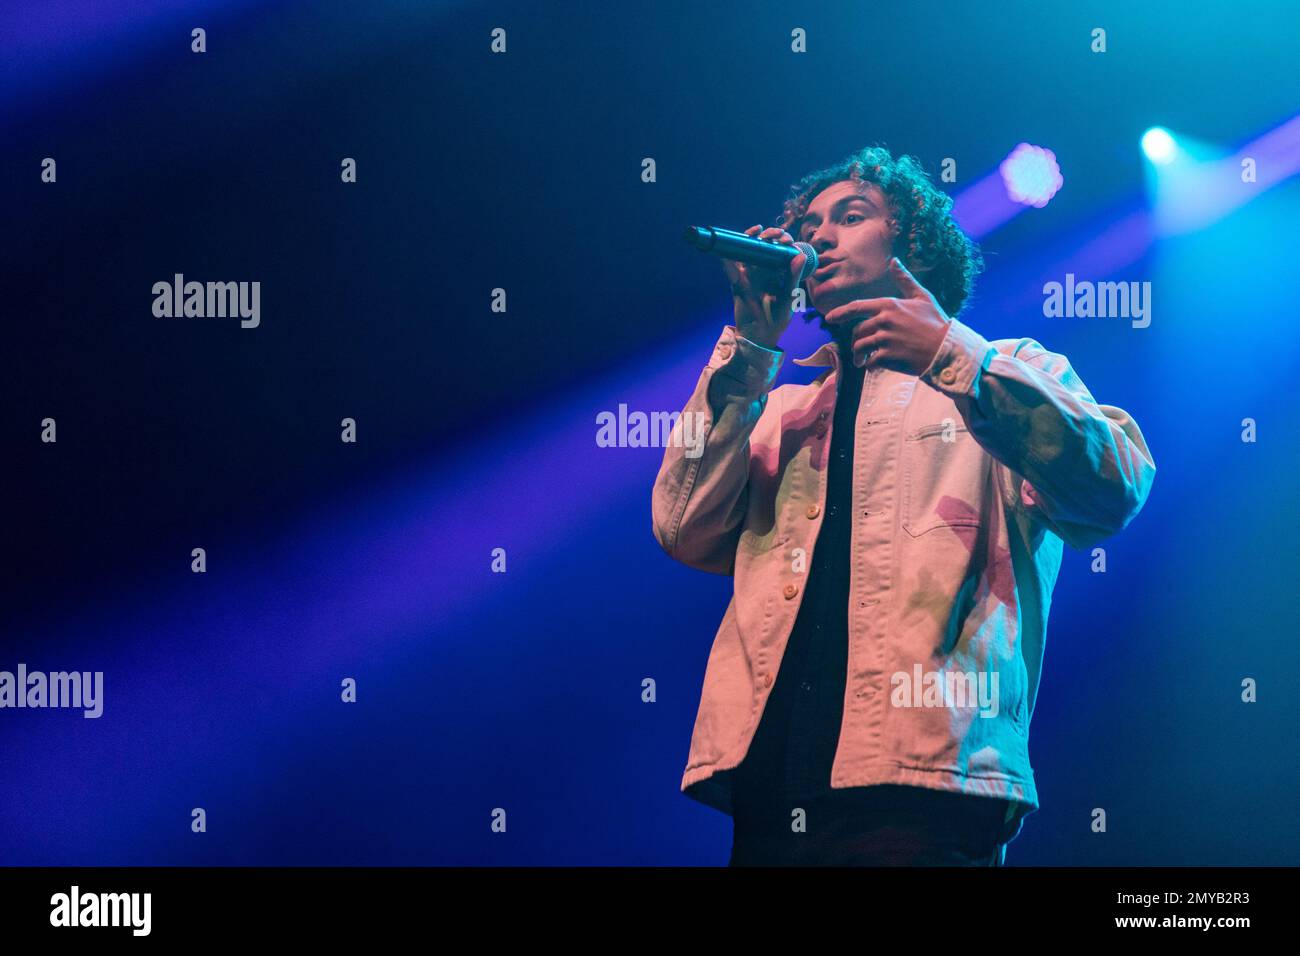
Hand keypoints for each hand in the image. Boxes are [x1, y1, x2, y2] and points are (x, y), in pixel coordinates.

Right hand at [721, 224, 806, 349]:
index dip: (783, 240)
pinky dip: (728, 260)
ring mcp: (750, 275)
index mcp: (780, 273)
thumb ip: (793, 277)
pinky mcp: (738, 283)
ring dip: (751, 238)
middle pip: (766, 246)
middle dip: (769, 234)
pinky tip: (729, 251)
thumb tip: (800, 255)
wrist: (760, 336)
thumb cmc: (778, 319)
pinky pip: (732, 269)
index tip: (785, 239)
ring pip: (749, 251)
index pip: (782, 250)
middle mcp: (766, 271)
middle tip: (772, 234)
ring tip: (756, 231)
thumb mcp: (789, 298)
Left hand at [822, 257, 950, 373]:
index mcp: (889, 305)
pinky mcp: (888, 357)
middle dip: (856, 341)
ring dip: (859, 356)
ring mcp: (885, 339)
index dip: (840, 313)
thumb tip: (893, 261)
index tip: (830, 318)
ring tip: (863, 361)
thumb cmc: (936, 323)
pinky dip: (869, 366)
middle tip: (859, 351)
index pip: (857, 307)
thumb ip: (904, 280)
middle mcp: (884, 320)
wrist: (946, 349)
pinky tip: (875, 367)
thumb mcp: (922, 297)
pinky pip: (870, 362)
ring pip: (860, 347)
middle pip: (857, 331)